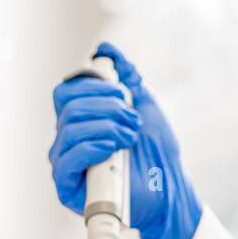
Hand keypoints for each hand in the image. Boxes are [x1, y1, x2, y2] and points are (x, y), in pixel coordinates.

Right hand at [49, 41, 202, 238]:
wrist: (171, 189)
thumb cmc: (157, 152)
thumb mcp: (143, 105)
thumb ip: (124, 77)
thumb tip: (105, 49)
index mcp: (80, 120)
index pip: (67, 92)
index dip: (92, 85)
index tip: (123, 91)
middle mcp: (68, 140)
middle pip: (67, 107)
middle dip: (106, 106)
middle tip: (133, 119)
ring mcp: (67, 164)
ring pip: (68, 129)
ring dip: (106, 126)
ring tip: (131, 136)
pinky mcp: (69, 187)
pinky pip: (66, 159)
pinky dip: (91, 147)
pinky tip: (113, 147)